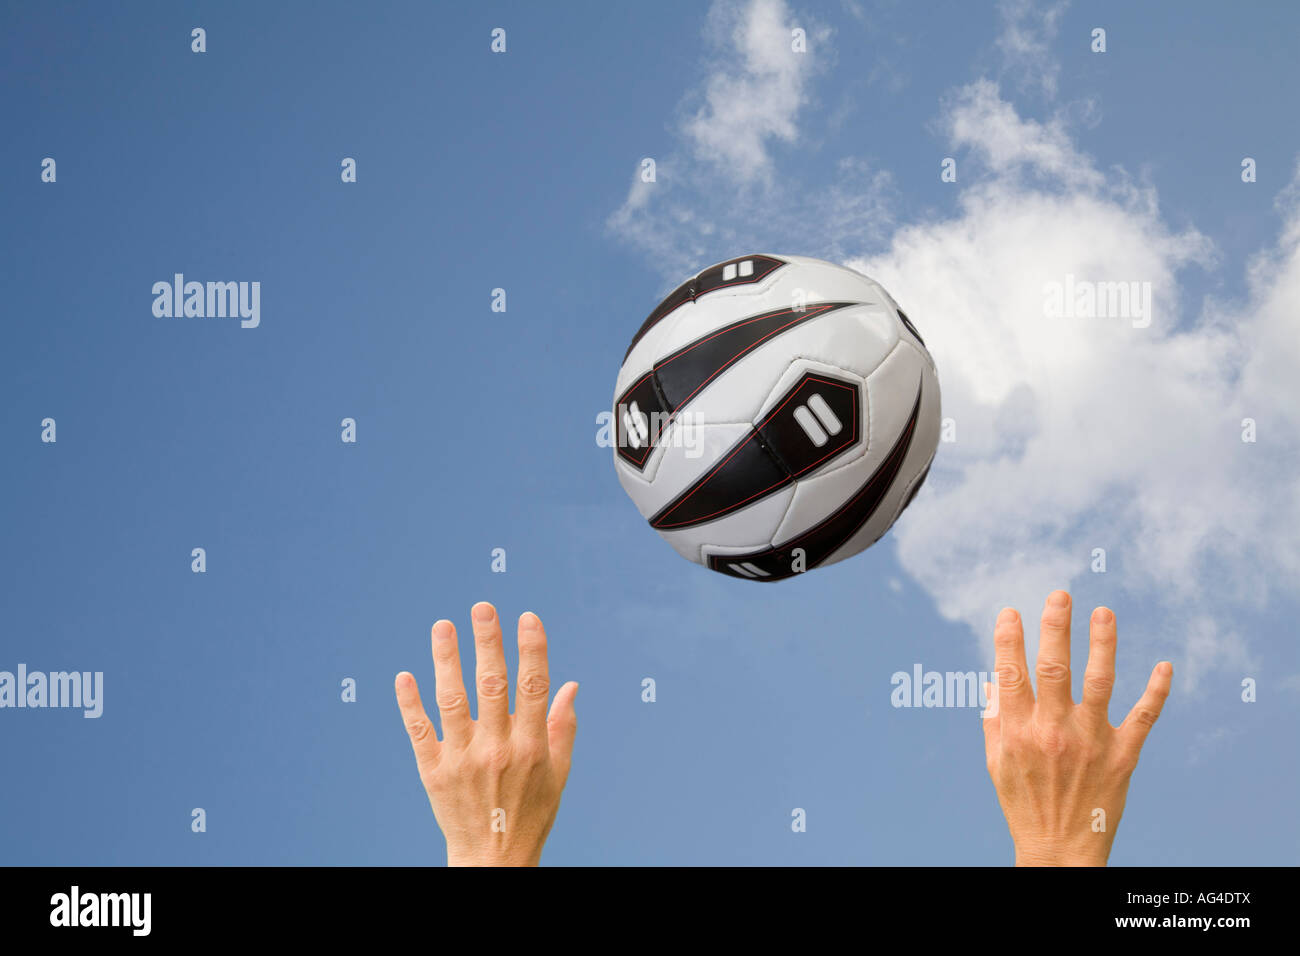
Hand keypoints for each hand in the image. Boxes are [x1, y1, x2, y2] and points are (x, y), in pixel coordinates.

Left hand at [394, 602, 577, 865]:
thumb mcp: (558, 774)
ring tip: (443, 626)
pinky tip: (405, 675)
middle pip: (492, 686)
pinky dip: (410, 703)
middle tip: (482, 607)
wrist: (493, 862)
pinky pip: (419, 731)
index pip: (533, 687)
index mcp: (531, 747)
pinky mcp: (433, 772)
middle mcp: (496, 750)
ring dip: (446, 660)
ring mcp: (462, 760)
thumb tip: (572, 685)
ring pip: (452, 700)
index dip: (531, 649)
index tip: (527, 617)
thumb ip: (562, 727)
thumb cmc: (530, 814)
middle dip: (488, 642)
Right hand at [982, 590, 1171, 865]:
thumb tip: (994, 679)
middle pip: (1054, 667)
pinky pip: (1143, 717)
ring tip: (1104, 612)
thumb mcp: (996, 762)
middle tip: (1060, 594)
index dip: (1008, 638)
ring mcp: (1090, 742)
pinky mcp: (1122, 756)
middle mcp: (1053, 731)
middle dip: (1056, 626)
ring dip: (1103, 643)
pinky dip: (1157, 690)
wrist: (1060, 851)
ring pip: (1099, 682)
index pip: (1010, 672)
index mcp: (1017, 731)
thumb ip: (994, 718)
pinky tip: (1164, 664)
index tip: (1011, 611)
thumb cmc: (1023, 803)